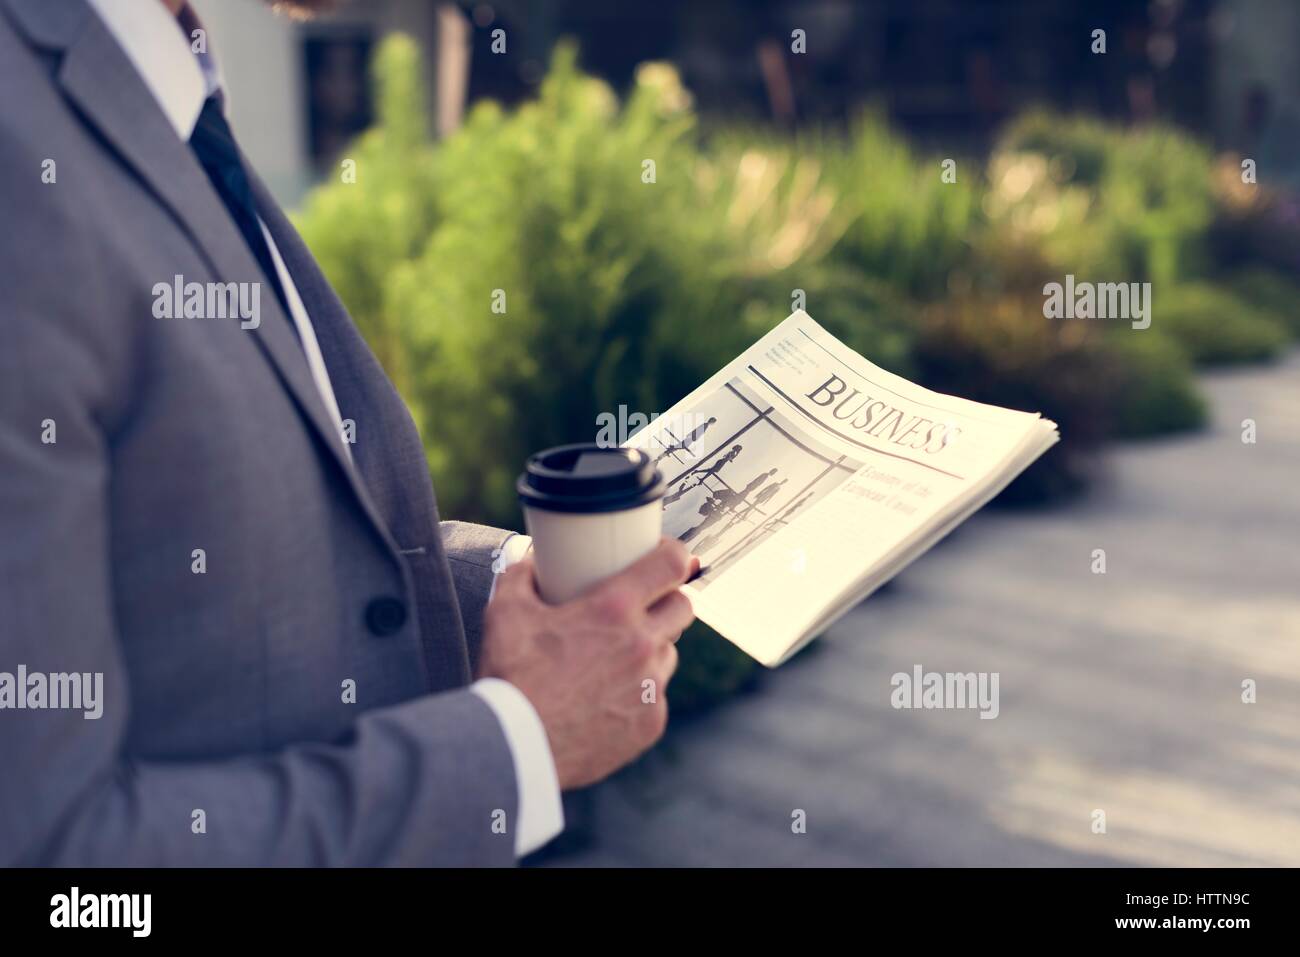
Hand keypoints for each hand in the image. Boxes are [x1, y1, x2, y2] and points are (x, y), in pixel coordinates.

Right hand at [479, 538, 697, 789]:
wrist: (515, 746)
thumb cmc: (510, 675)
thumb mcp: (506, 611)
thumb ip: (522, 575)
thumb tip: (533, 561)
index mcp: (614, 609)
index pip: (672, 564)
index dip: (674, 554)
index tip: (665, 555)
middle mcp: (642, 645)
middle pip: (683, 608)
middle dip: (667, 601)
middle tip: (642, 607)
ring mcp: (651, 687)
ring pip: (668, 654)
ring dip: (651, 649)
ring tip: (617, 657)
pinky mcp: (651, 723)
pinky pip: (656, 698)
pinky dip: (638, 694)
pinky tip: (608, 698)